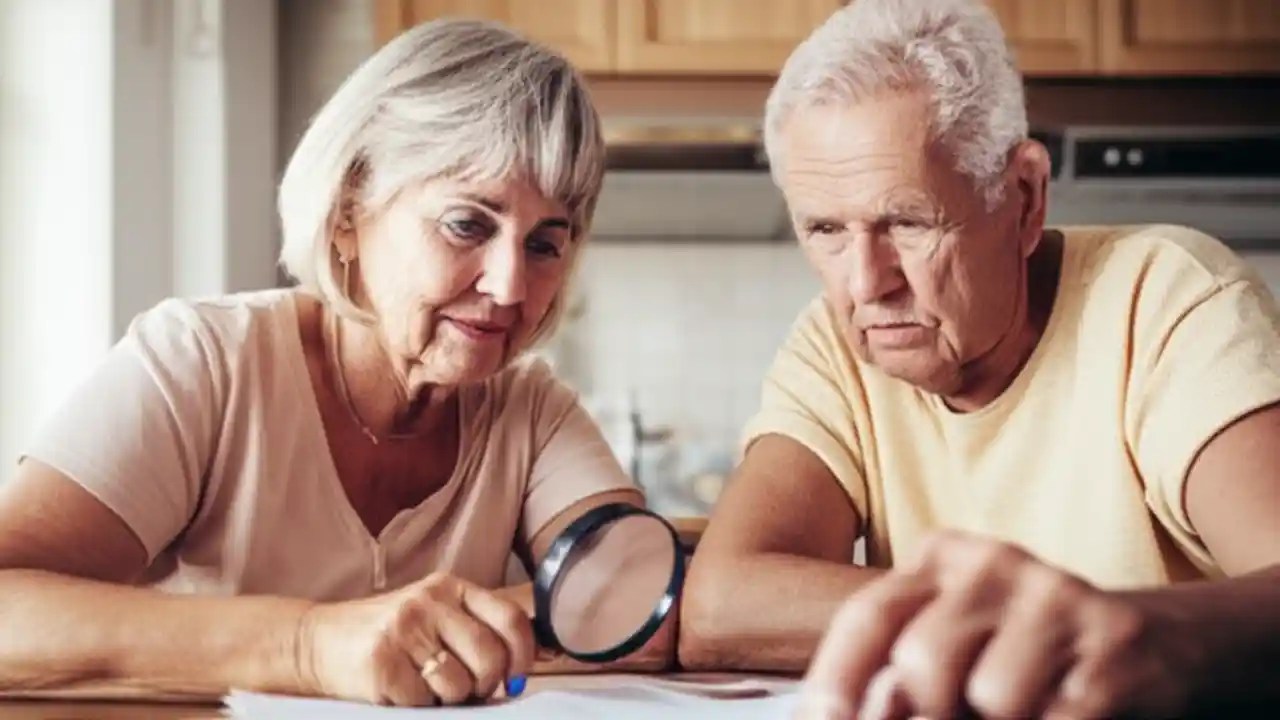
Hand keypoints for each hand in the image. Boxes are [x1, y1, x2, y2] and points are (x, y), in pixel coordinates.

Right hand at [296, 573, 533, 705]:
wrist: (318, 640)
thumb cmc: (386, 634)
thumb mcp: (432, 614)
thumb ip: (471, 630)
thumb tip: (515, 675)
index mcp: (450, 587)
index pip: (509, 618)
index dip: (523, 655)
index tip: (516, 679)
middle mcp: (430, 602)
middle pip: (489, 655)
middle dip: (486, 684)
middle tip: (468, 690)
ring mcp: (404, 629)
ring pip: (458, 684)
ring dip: (449, 698)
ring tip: (426, 686)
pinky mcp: (381, 662)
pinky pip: (422, 701)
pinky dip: (416, 705)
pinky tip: (399, 689)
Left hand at [796, 531, 1204, 718]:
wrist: (1156, 646)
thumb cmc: (1027, 655)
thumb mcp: (956, 644)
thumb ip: (903, 671)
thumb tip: (864, 711)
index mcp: (944, 557)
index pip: (868, 616)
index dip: (838, 678)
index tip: (825, 718)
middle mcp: (996, 564)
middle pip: (922, 661)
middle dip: (931, 708)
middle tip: (961, 711)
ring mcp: (1058, 600)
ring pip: (990, 696)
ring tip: (1026, 705)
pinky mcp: (1113, 647)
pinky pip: (1052, 718)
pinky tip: (1065, 708)